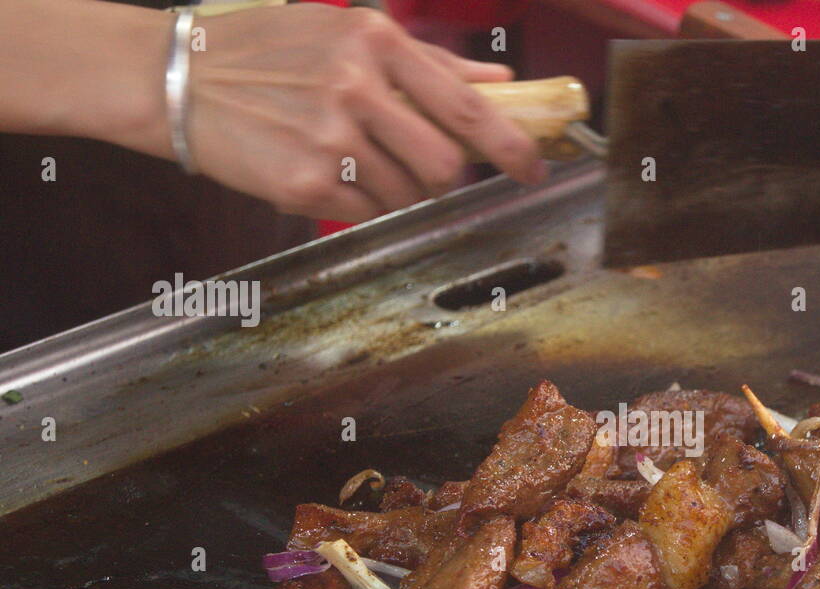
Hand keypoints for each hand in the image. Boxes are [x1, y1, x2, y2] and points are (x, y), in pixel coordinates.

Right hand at [184, 4, 544, 219]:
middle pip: (446, 165)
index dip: (513, 147)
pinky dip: (357, 204)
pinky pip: (365, 213)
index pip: (468, 110)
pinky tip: (325, 174)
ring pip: (407, 195)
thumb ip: (431, 65)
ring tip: (349, 159)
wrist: (177, 79)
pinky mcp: (304, 183)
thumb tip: (500, 84)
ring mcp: (330, 139)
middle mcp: (357, 88)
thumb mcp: (348, 35)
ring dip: (394, 189)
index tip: (534, 168)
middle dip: (442, 175)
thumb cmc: (267, 53)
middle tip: (416, 165)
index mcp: (376, 45)